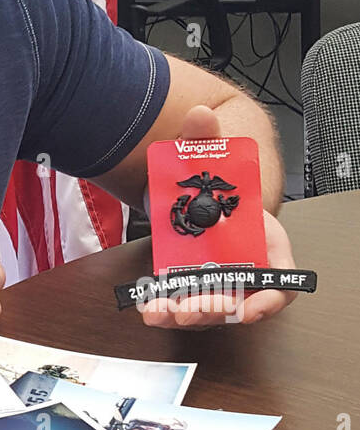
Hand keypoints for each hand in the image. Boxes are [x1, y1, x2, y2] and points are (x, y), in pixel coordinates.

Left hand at [138, 105, 296, 327]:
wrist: (186, 185)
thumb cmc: (212, 178)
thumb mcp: (208, 154)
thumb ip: (206, 136)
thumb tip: (200, 115)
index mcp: (264, 240)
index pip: (281, 279)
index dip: (271, 298)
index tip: (252, 309)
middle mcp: (243, 265)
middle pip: (239, 300)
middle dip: (215, 308)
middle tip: (191, 309)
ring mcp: (216, 277)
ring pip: (208, 306)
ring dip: (188, 314)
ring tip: (164, 312)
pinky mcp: (189, 282)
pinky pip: (183, 302)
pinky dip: (166, 309)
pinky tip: (148, 309)